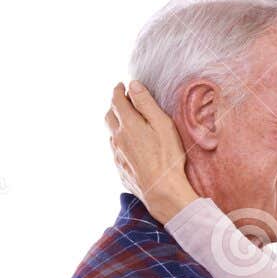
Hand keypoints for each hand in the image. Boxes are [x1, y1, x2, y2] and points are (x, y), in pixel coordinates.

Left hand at [105, 82, 196, 224]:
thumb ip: (146, 103)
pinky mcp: (120, 169)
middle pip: (109, 115)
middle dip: (115, 106)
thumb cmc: (167, 158)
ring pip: (111, 134)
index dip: (119, 90)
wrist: (162, 192)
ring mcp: (117, 155)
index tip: (122, 86)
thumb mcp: (162, 124)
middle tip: (124, 102)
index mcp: (127, 123)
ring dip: (116, 124)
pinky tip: (129, 146)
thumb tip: (133, 85)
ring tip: (127, 123)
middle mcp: (117, 138)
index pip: (116, 99)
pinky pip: (116, 150)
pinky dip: (120, 142)